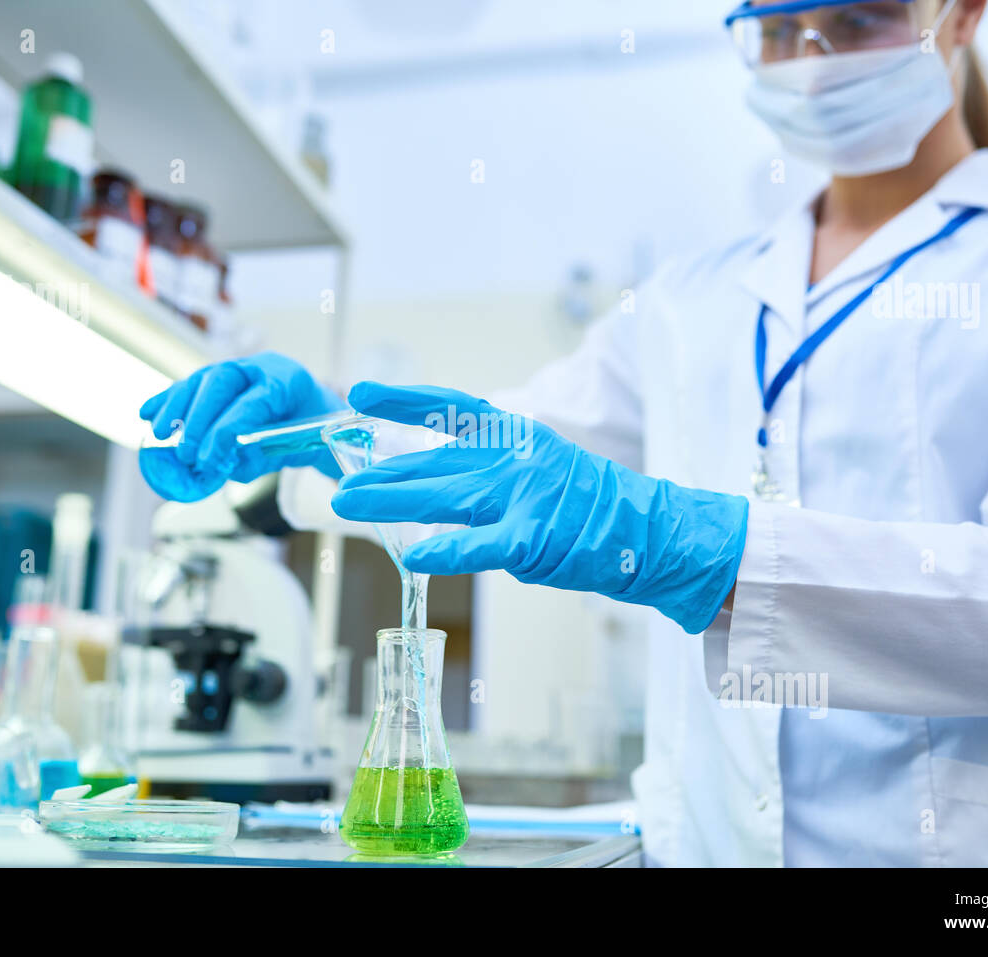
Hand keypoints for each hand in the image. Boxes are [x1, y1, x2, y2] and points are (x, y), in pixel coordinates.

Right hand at [138, 353, 343, 500]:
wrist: (312, 407)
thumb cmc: (304, 430)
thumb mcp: (294, 447)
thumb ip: (260, 457)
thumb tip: (219, 467)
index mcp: (286, 382)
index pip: (251, 403)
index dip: (226, 431)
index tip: (207, 459)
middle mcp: (259, 367)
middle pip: (219, 384)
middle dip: (197, 420)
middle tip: (185, 453)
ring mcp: (236, 367)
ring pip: (200, 380)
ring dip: (175, 408)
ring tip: (158, 435)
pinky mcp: (217, 375)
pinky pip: (189, 384)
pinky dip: (167, 398)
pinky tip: (146, 413)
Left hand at [330, 382, 748, 633]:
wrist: (646, 533)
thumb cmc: (589, 506)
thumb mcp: (542, 466)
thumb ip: (491, 469)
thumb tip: (431, 476)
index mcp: (519, 436)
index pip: (453, 409)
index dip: (405, 400)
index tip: (362, 395)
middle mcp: (517, 460)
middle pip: (435, 458)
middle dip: (382, 468)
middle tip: (340, 474)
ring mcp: (524, 498)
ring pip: (444, 496)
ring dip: (392, 499)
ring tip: (349, 503)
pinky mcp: (532, 540)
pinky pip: (477, 545)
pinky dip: (443, 548)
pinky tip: (411, 552)